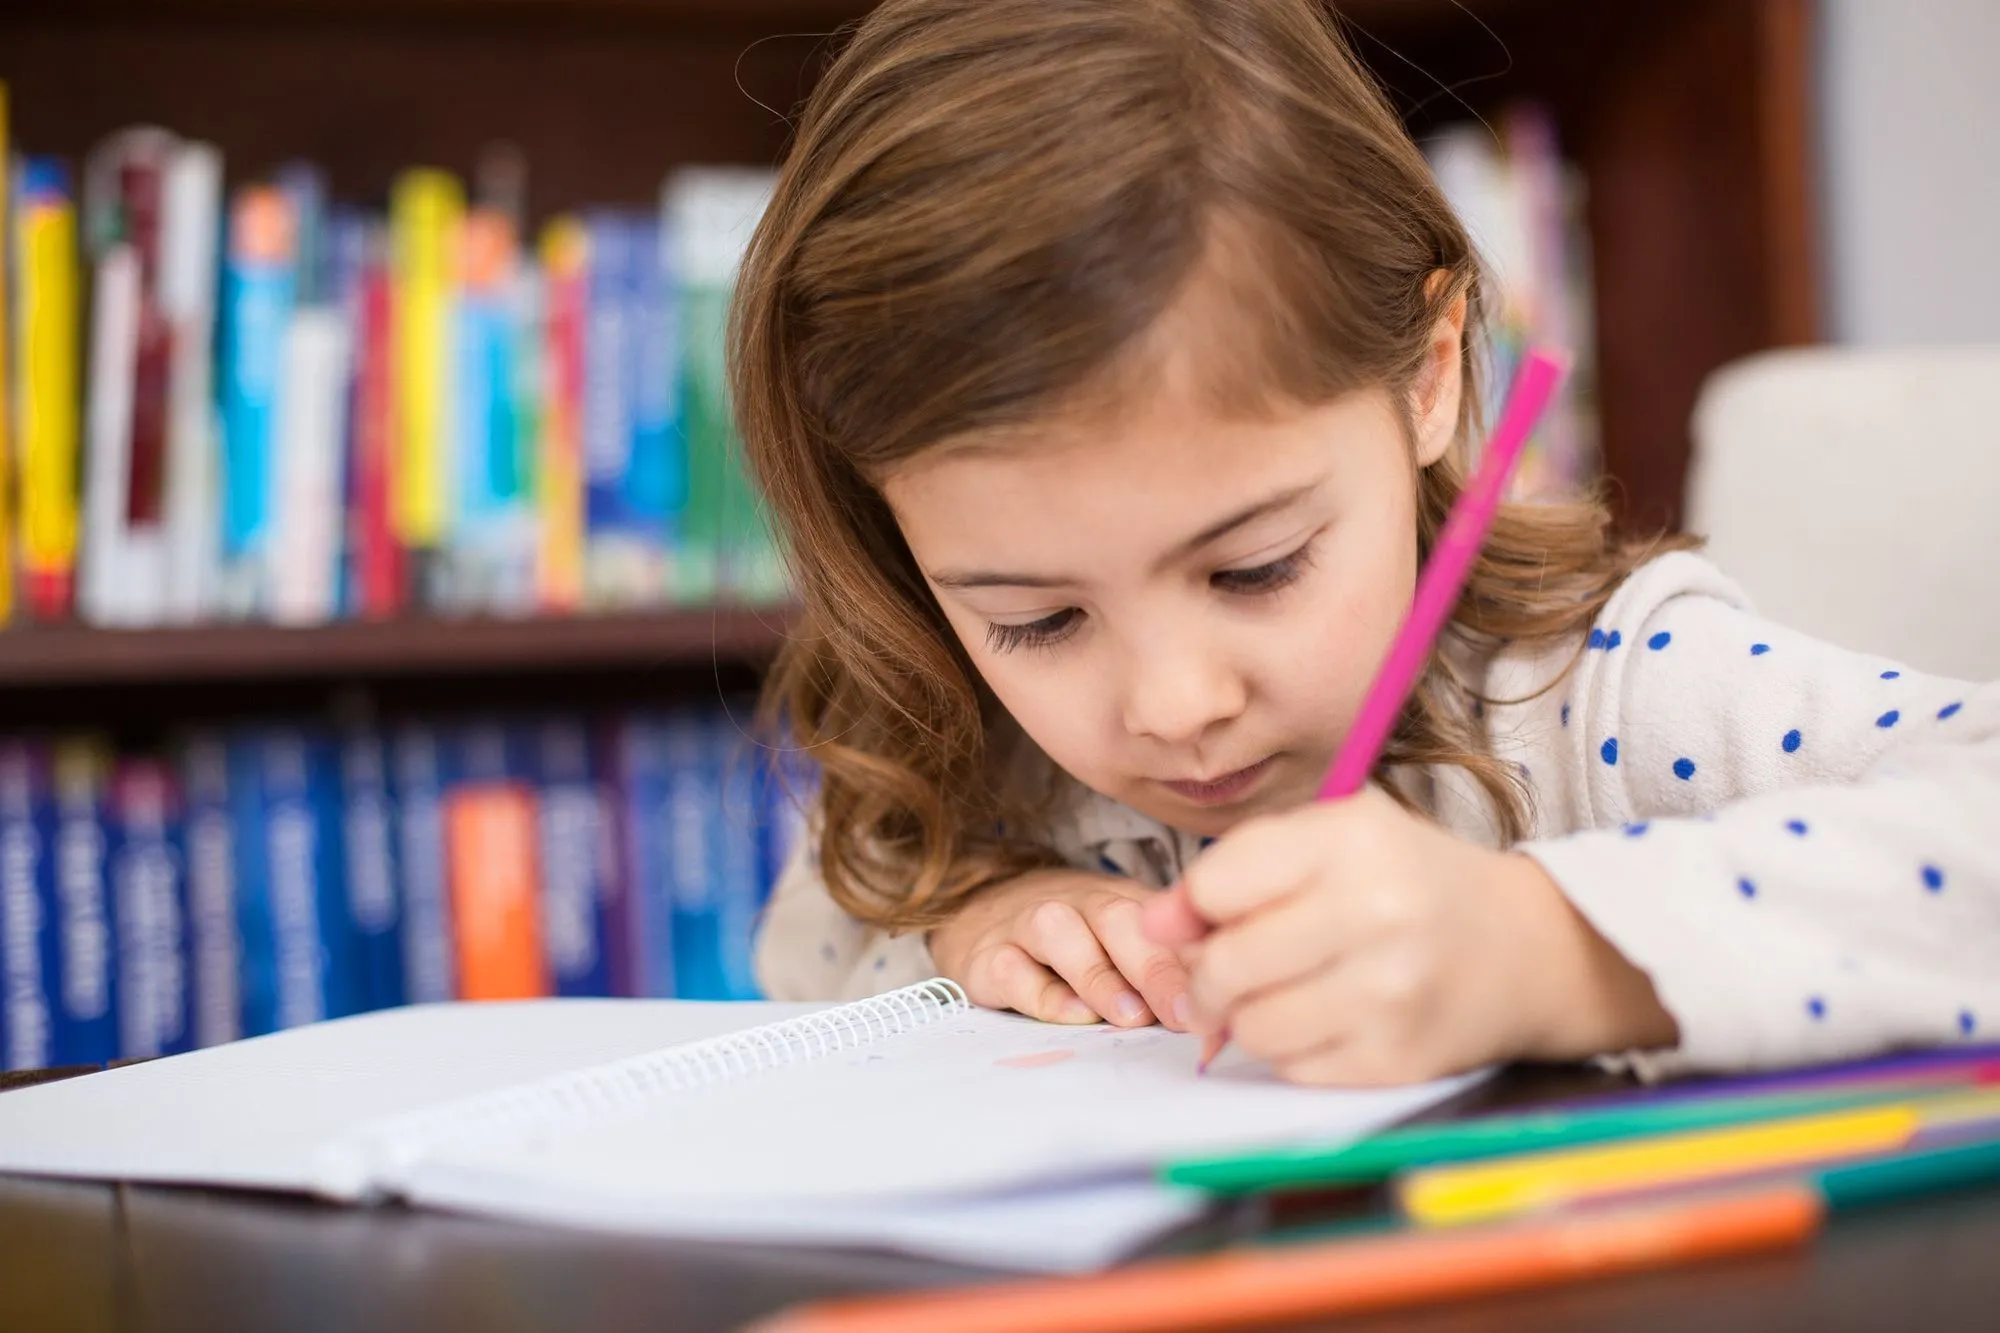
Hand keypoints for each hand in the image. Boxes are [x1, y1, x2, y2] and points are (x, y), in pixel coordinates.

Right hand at [929, 869, 1193, 1029]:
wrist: (980, 913)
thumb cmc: (1073, 942)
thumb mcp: (1123, 947)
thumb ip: (1168, 972)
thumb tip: (1221, 1016)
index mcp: (1120, 900)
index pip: (1162, 922)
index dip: (1192, 959)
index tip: (1219, 998)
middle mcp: (1075, 904)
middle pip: (1116, 918)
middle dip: (1154, 966)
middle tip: (1182, 1012)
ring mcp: (1026, 925)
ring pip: (1058, 932)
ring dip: (1097, 974)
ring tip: (1129, 1015)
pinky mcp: (987, 956)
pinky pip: (1011, 969)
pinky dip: (1041, 993)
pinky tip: (1072, 1015)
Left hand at [1147, 787, 1676, 1084]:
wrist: (1525, 947)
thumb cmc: (1406, 881)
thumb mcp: (1329, 839)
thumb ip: (1235, 869)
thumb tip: (1152, 925)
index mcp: (1351, 839)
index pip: (1217, 884)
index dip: (1196, 906)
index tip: (1210, 913)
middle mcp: (1376, 912)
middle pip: (1226, 965)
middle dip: (1205, 976)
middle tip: (1221, 972)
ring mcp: (1390, 992)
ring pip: (1252, 1027)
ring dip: (1243, 1018)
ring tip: (1274, 993)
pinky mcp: (1399, 1058)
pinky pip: (1293, 1068)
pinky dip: (1290, 1049)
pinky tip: (1321, 1019)